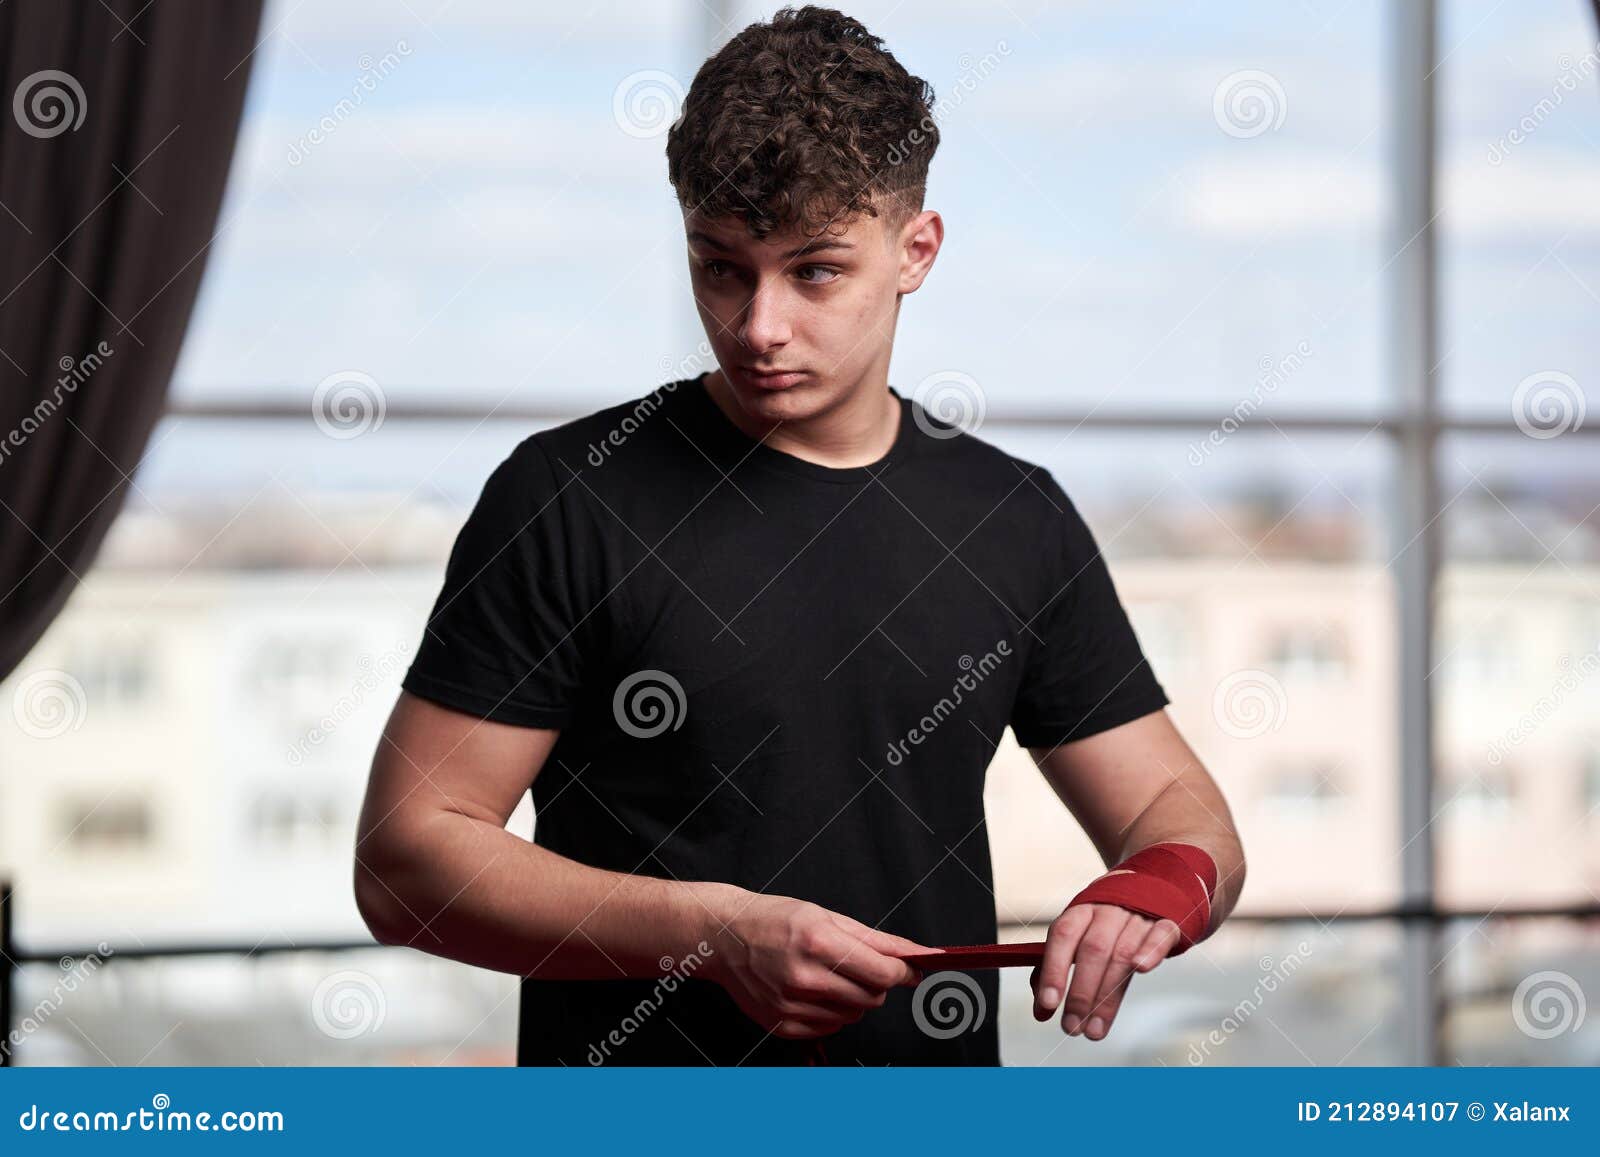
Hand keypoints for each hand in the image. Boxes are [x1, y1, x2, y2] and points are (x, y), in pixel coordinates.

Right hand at [705, 891, 928, 1039]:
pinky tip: (814, 991)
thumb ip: (876, 939)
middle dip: (877, 983)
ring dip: (853, 998)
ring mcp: (791, 1005)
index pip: (882, 972)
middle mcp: (804, 977)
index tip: (909, 969)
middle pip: (871, 997)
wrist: (724, 937)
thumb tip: (916, 954)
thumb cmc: (775, 920)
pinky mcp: (782, 1025)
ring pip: (853, 1015)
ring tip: (830, 975)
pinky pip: (829, 1028)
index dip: (903, 972)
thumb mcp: (827, 916)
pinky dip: (831, 1012)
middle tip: (862, 966)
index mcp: (818, 942)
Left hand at [1030, 902, 1181, 1039]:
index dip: (1054, 970)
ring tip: (1094, 1030)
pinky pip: (1160, 934)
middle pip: (1093, 950)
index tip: (1048, 1003)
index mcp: (1081, 911)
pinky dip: (1150, 951)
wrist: (1147, 891)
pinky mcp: (1166, 923)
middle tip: (1071, 1027)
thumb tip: (1041, 1011)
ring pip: (1123, 954)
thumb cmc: (1103, 924)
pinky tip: (1140, 969)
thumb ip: (1054, 970)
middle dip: (1081, 993)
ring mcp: (1138, 916)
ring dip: (1108, 997)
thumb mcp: (1076, 938)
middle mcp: (1108, 910)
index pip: (1063, 936)